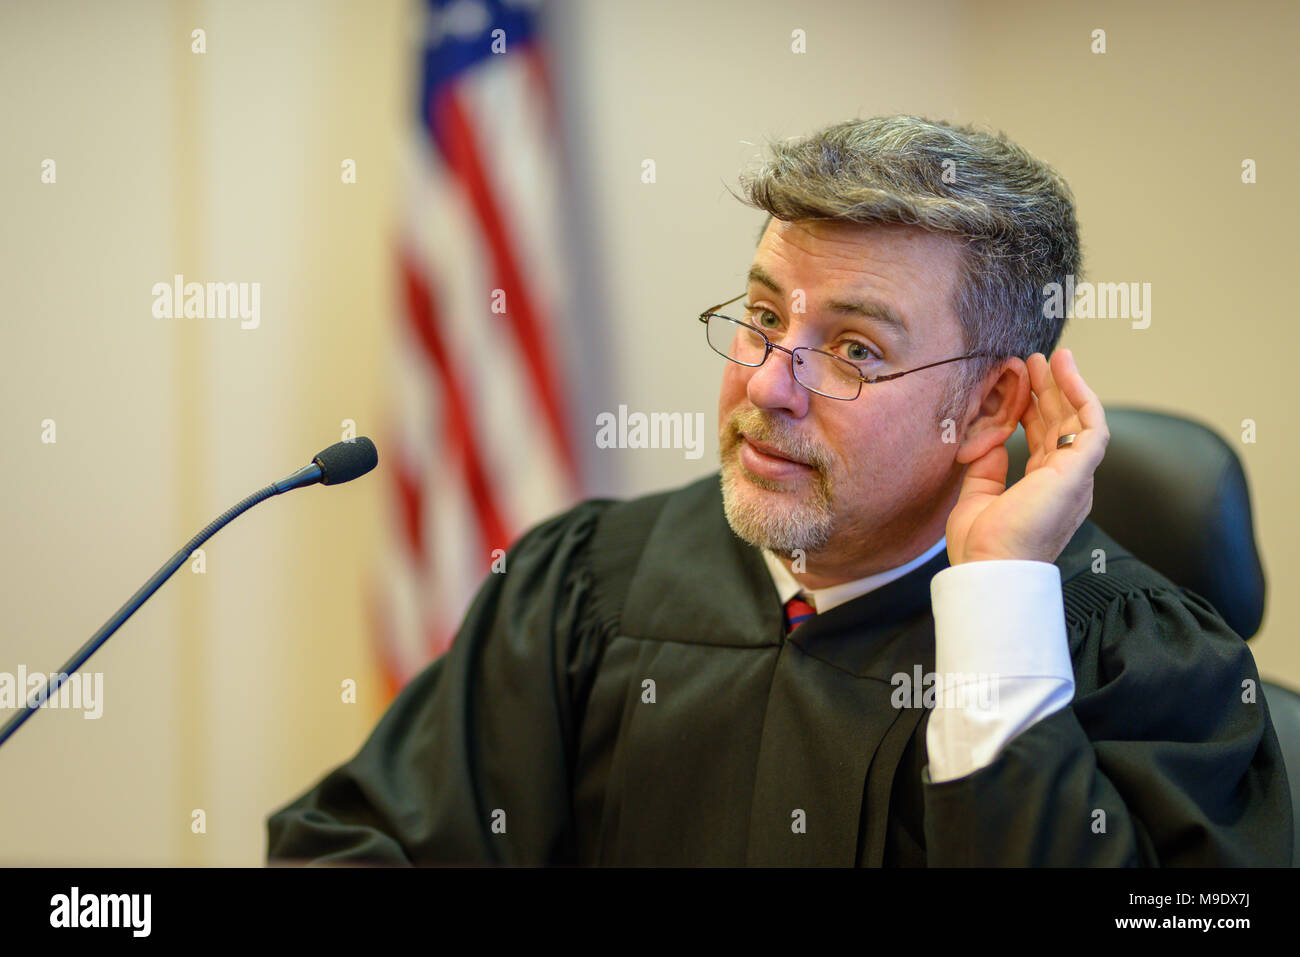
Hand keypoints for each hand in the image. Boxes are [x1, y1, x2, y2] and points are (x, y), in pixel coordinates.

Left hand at [946, 348, 1108, 564]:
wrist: (990, 568)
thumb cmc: (982, 546)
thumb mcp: (977, 497)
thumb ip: (987, 467)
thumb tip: (992, 439)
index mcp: (1044, 491)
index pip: (1044, 441)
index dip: (1032, 410)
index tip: (1017, 386)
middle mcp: (1065, 483)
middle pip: (1062, 425)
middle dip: (1049, 391)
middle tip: (1032, 362)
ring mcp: (1075, 477)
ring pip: (1078, 419)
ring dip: (1065, 386)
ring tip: (1050, 357)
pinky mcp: (1079, 470)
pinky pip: (1091, 423)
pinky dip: (1081, 394)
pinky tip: (1065, 370)